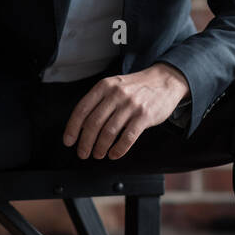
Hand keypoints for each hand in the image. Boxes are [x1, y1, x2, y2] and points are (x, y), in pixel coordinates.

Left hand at [63, 63, 189, 159]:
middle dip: (85, 143)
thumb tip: (81, 126)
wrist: (165, 81)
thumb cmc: (137, 87)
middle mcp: (116, 94)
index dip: (73, 128)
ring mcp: (131, 105)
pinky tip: (114, 154)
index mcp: (105, 86)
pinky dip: (118, 150)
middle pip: (93, 124)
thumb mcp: (115, 85)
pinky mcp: (144, 116)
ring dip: (100, 148)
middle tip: (83, 153)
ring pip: (109, 132)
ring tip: (98, 154)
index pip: (82, 109)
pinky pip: (127, 138)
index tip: (69, 141)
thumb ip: (99, 101)